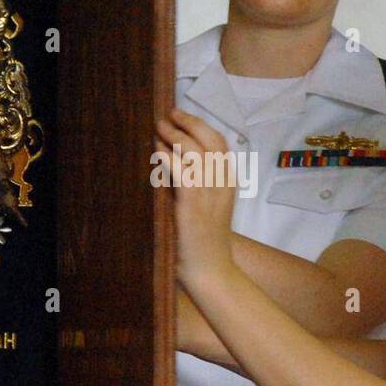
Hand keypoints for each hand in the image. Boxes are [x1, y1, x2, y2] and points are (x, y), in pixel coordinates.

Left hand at [154, 108, 238, 286]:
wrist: (210, 271)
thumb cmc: (204, 241)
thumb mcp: (206, 206)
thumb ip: (196, 182)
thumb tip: (172, 157)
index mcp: (229, 182)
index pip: (219, 142)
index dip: (200, 124)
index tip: (182, 115)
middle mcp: (223, 183)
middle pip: (209, 138)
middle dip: (188, 122)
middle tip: (168, 114)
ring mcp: (210, 193)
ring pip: (194, 150)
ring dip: (174, 135)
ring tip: (159, 128)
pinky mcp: (193, 204)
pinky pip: (181, 171)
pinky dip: (168, 158)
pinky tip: (157, 152)